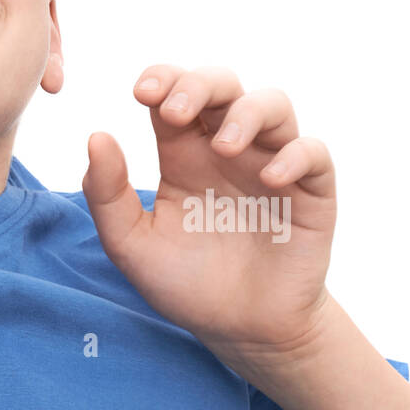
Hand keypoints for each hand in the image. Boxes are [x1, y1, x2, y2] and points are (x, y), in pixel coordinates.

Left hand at [80, 65, 336, 370]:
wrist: (240, 332)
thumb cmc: (184, 283)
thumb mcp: (131, 244)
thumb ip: (106, 194)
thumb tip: (96, 136)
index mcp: (183, 152)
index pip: (175, 91)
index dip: (162, 77)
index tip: (141, 92)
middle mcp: (227, 148)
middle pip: (222, 84)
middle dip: (199, 84)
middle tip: (174, 111)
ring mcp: (271, 164)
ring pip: (273, 104)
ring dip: (247, 113)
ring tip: (223, 146)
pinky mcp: (310, 192)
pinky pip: (313, 153)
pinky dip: (296, 154)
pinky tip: (271, 177)